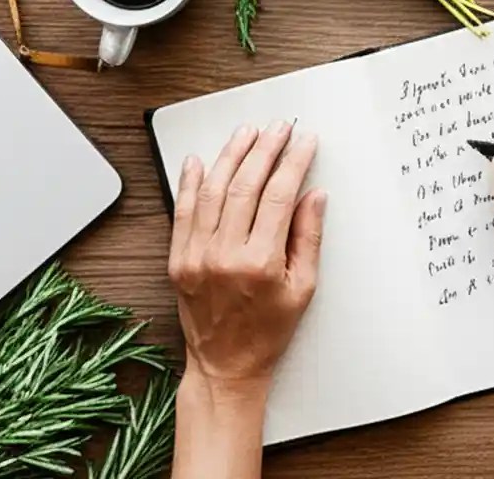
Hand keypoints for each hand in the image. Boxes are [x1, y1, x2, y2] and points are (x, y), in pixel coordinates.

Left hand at [168, 121, 325, 390]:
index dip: (294, 162)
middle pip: (246, 185)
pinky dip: (190, 182)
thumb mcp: (303, 288)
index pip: (280, 196)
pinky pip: (183, 211)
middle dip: (265, 149)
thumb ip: (308, 237)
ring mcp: (197, 256)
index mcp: (260, 263)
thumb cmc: (268, 331)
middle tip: (279, 128)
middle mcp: (225, 255)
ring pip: (213, 190)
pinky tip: (199, 160)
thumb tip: (314, 194)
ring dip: (231, 156)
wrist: (225, 365)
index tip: (304, 142)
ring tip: (247, 133)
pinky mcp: (178, 260)